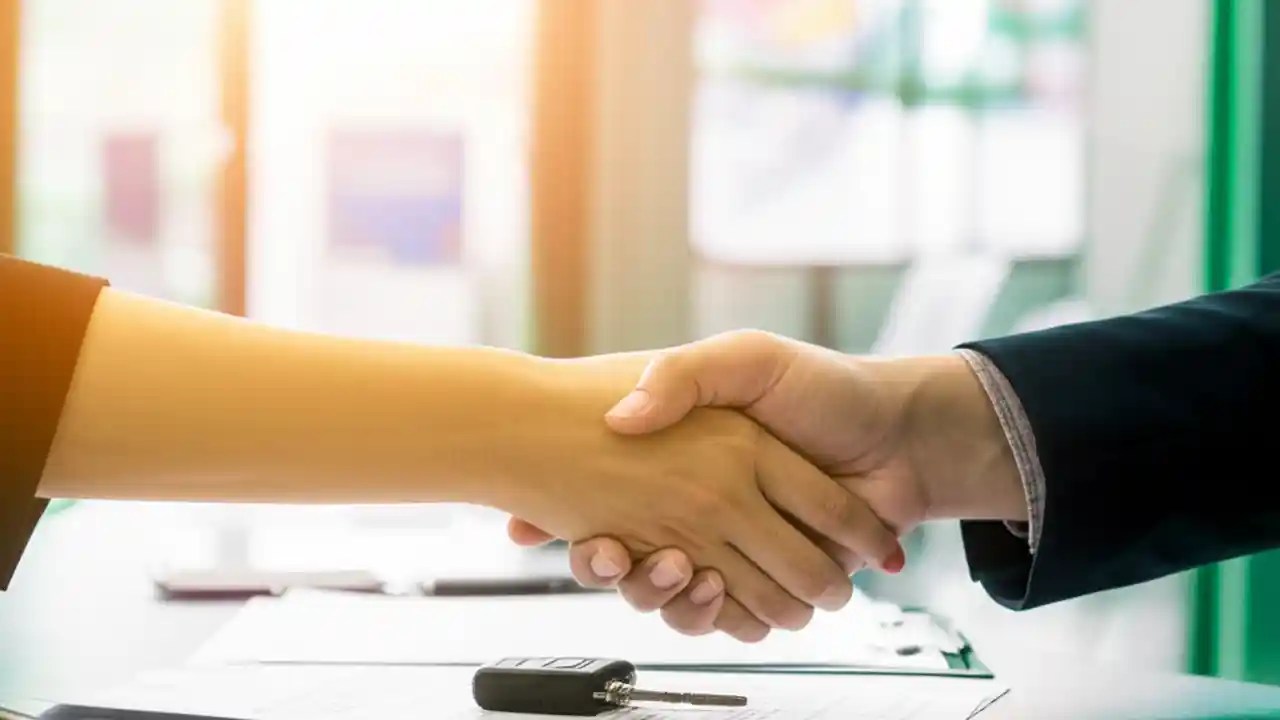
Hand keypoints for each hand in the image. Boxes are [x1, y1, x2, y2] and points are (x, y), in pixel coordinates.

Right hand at [499, 371, 902, 631]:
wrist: (903, 435)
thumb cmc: (825, 387)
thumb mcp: (747, 359)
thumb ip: (684, 375)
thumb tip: (622, 417)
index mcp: (686, 457)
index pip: (609, 499)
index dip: (580, 521)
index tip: (572, 529)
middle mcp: (702, 506)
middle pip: (633, 559)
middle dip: (620, 569)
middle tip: (616, 555)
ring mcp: (735, 547)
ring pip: (674, 597)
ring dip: (665, 596)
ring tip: (680, 571)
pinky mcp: (769, 582)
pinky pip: (726, 617)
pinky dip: (717, 617)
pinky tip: (716, 592)